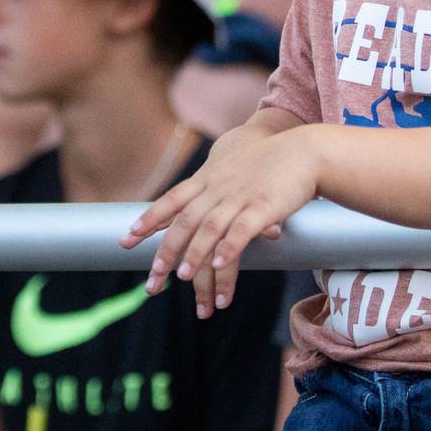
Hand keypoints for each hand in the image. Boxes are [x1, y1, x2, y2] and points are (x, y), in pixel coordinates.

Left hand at [119, 126, 316, 316]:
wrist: (304, 149)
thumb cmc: (270, 160)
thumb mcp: (234, 169)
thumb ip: (218, 191)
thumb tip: (207, 213)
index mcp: (207, 179)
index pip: (170, 201)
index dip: (148, 221)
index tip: (126, 240)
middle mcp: (217, 189)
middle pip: (184, 221)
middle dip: (166, 252)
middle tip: (152, 281)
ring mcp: (239, 197)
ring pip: (210, 228)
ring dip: (195, 254)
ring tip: (183, 278)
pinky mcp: (264, 206)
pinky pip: (242, 229)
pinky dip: (230, 246)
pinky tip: (221, 263)